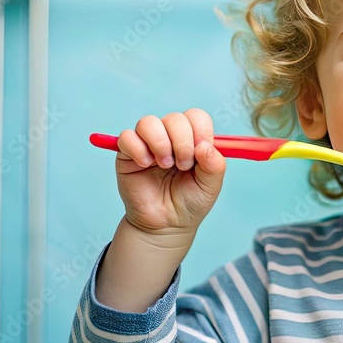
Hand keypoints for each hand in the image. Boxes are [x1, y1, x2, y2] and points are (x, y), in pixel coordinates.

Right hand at [113, 108, 225, 238]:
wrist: (166, 225)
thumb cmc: (189, 202)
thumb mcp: (211, 185)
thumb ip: (215, 164)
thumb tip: (205, 146)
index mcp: (193, 140)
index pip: (196, 116)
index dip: (200, 130)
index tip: (201, 152)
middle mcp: (170, 137)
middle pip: (174, 118)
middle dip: (182, 142)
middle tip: (183, 166)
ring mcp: (148, 144)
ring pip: (148, 122)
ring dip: (160, 144)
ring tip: (164, 165)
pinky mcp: (127, 154)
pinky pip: (127, 137)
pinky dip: (138, 149)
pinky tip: (145, 165)